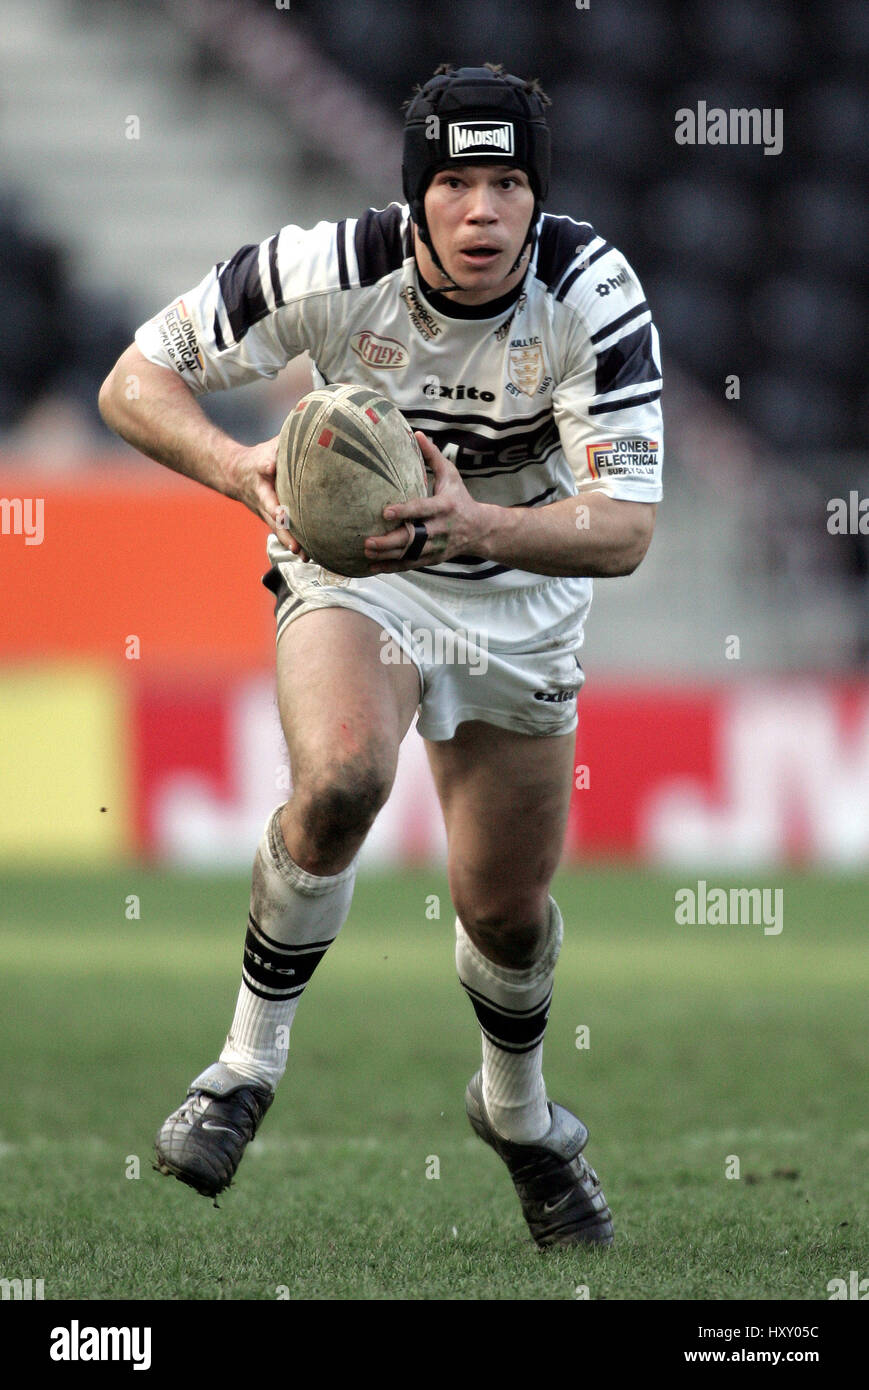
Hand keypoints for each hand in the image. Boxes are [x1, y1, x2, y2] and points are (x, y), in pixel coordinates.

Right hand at [228, 436, 308, 557]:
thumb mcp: (271, 444)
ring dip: (288, 538)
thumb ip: (289, 437)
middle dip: (280, 516)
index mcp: (260, 468)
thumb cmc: (262, 456)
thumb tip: (312, 417)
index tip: (269, 464)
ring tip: (302, 552)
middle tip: (288, 522)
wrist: (233, 474)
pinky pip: (282, 532)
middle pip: (269, 504)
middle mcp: (260, 492)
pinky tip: (309, 556)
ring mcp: (263, 508)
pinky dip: (294, 543)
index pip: (263, 465)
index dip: (267, 463)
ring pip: (276, 525)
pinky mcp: (270, 519)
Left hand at [363, 433, 487, 572]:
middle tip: (367, 541)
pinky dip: (392, 568)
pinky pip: (411, 565)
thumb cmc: (460, 498)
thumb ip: (433, 456)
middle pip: (413, 538)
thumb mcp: (451, 475)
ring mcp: (437, 547)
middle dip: (390, 542)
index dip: (404, 512)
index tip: (385, 512)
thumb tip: (416, 434)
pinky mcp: (433, 559)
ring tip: (366, 552)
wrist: (480, 530)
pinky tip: (374, 567)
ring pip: (410, 555)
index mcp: (444, 507)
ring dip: (387, 556)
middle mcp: (441, 529)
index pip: (422, 509)